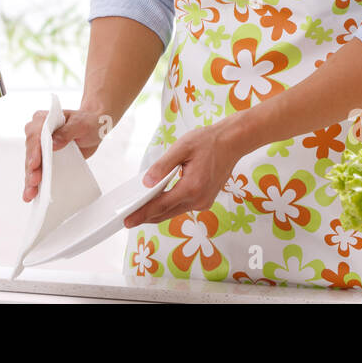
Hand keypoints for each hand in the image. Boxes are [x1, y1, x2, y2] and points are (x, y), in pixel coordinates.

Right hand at [21, 106, 111, 202]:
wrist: (95, 128)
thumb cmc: (88, 122)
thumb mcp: (81, 124)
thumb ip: (67, 132)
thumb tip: (54, 143)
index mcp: (43, 120)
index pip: (35, 135)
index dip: (34, 151)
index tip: (34, 163)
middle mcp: (38, 133)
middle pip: (31, 152)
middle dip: (31, 168)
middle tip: (33, 182)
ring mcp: (41, 147)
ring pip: (31, 164)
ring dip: (30, 179)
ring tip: (30, 193)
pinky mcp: (46, 158)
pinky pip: (38, 170)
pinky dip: (34, 182)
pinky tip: (32, 193)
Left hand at [121, 120, 243, 228]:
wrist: (232, 142)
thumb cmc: (208, 141)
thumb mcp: (182, 147)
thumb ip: (162, 166)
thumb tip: (147, 182)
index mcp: (192, 187)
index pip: (161, 205)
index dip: (142, 214)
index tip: (128, 221)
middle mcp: (199, 199)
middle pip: (167, 213)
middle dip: (147, 217)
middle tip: (128, 220)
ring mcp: (204, 202)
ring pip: (174, 211)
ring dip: (158, 212)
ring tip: (139, 211)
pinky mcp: (205, 200)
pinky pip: (183, 206)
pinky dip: (169, 206)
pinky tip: (159, 201)